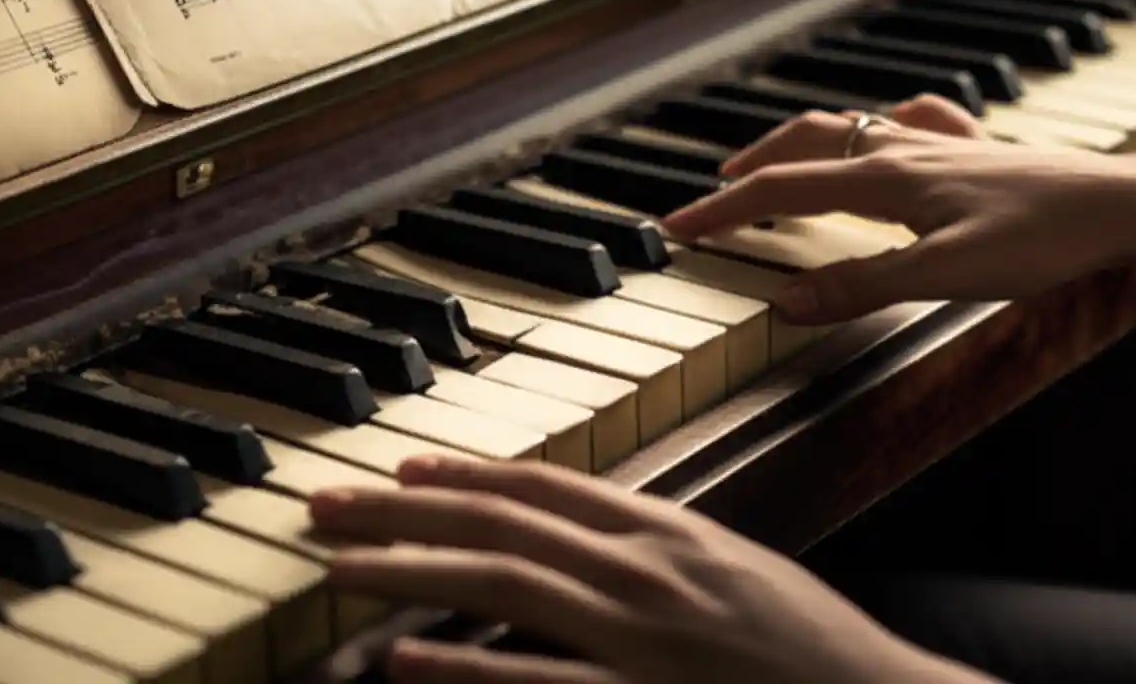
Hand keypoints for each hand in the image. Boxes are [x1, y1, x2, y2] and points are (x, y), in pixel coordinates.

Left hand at [310, 458, 995, 683]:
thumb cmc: (810, 643)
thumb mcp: (737, 567)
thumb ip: (662, 544)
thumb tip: (594, 526)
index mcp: (669, 532)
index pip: (545, 487)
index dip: (464, 474)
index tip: (400, 470)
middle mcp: (642, 572)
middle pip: (501, 525)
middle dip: (403, 512)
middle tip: (325, 507)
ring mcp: (637, 638)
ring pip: (500, 587)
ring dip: (408, 571)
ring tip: (335, 564)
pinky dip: (465, 668)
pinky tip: (401, 661)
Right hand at [660, 94, 1135, 324]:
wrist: (1119, 205)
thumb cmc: (1039, 239)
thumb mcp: (940, 277)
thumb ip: (858, 288)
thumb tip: (785, 303)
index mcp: (884, 180)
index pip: (780, 191)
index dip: (721, 212)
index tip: (676, 228)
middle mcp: (901, 152)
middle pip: (802, 147)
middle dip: (748, 170)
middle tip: (712, 194)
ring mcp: (936, 146)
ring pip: (848, 129)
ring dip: (799, 144)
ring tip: (771, 160)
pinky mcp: (971, 151)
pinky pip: (911, 123)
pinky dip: (879, 126)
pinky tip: (887, 129)